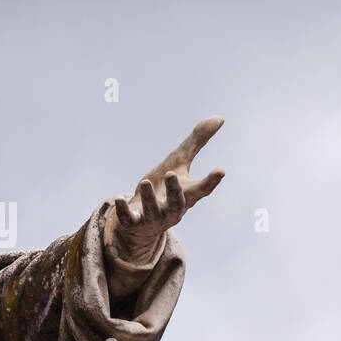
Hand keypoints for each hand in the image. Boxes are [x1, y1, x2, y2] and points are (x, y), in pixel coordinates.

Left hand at [104, 117, 224, 264]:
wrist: (142, 219)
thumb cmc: (164, 186)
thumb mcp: (179, 162)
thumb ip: (197, 142)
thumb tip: (220, 118)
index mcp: (186, 194)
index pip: (202, 189)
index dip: (211, 181)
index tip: (220, 170)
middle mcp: (172, 209)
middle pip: (177, 203)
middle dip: (175, 191)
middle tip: (171, 174)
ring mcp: (153, 218)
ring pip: (152, 210)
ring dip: (149, 198)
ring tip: (145, 182)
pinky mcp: (134, 222)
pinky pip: (129, 218)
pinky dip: (124, 210)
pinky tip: (119, 199)